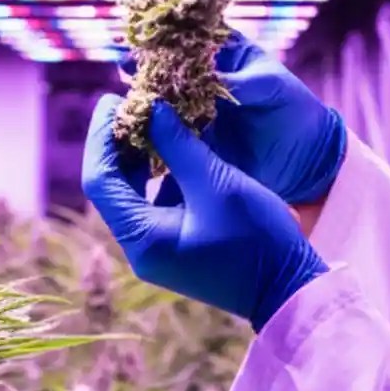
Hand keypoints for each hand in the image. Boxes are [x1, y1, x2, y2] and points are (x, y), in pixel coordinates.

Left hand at [82, 95, 327, 329]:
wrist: (290, 289)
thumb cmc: (256, 238)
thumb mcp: (217, 184)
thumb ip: (179, 145)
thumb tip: (152, 110)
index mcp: (143, 238)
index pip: (99, 180)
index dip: (101, 136)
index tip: (112, 100)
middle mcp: (141, 248)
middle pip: (112, 187)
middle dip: (118, 143)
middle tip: (132, 104)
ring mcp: (158, 249)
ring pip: (133, 193)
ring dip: (140, 156)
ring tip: (153, 118)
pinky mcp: (177, 246)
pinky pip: (155, 203)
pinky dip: (160, 174)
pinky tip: (175, 145)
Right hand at [115, 30, 347, 204]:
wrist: (304, 159)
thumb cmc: (293, 111)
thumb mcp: (272, 88)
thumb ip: (242, 82)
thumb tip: (211, 78)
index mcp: (222, 53)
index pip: (188, 37)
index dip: (164, 36)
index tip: (142, 39)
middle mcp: (202, 79)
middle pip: (165, 69)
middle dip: (144, 69)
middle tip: (125, 70)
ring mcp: (194, 110)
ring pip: (160, 103)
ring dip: (142, 103)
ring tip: (124, 104)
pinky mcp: (192, 142)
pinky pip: (166, 136)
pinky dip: (150, 136)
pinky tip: (134, 137)